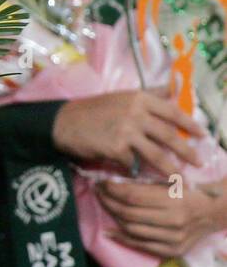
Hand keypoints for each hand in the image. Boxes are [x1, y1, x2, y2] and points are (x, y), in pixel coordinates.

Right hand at [52, 89, 202, 176]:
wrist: (63, 123)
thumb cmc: (93, 110)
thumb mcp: (121, 97)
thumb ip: (149, 94)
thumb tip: (173, 88)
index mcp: (139, 99)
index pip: (172, 112)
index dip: (190, 125)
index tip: (203, 136)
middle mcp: (135, 113)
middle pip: (169, 135)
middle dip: (186, 152)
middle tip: (199, 163)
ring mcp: (126, 131)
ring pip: (157, 154)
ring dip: (171, 169)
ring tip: (181, 179)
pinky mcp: (116, 148)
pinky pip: (134, 163)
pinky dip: (138, 171)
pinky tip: (142, 177)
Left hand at [96, 178, 226, 258]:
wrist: (214, 213)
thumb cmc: (190, 193)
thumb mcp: (171, 183)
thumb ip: (146, 185)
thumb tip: (114, 183)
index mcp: (174, 200)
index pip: (132, 196)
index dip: (112, 189)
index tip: (101, 182)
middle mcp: (174, 221)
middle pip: (129, 213)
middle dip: (108, 201)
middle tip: (97, 192)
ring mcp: (173, 239)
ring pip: (132, 229)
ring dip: (113, 216)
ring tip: (104, 205)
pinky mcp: (172, 251)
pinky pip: (141, 246)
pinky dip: (122, 239)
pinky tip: (109, 232)